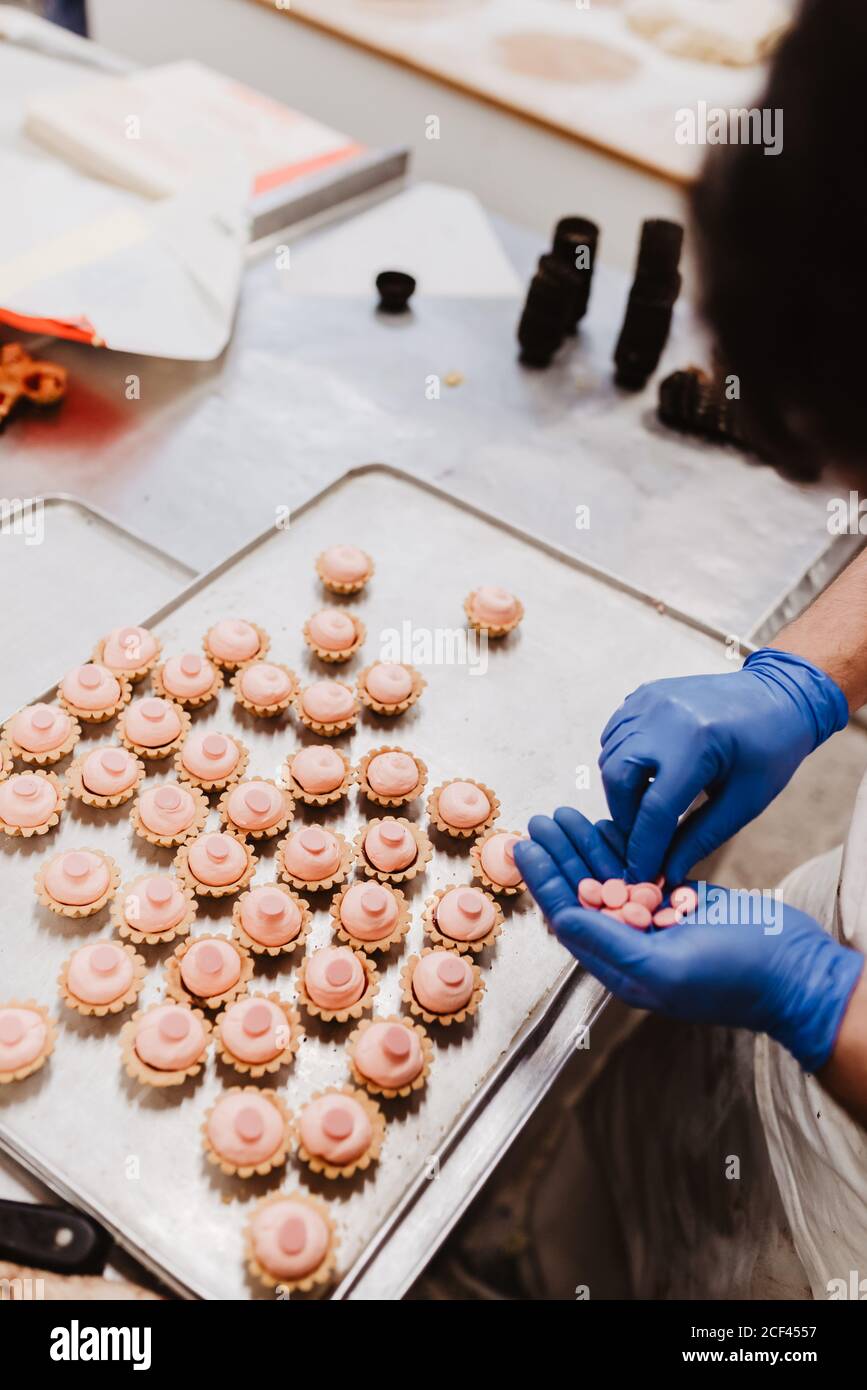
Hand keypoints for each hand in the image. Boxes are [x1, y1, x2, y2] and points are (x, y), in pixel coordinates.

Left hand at [514, 808, 862, 1072]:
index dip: (545, 882)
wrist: (796, 971)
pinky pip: (640, 869)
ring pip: (610, 877)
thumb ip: (610, 944)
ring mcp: (656, 921)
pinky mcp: (680, 901)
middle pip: (584, 891)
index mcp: (621, 966)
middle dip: (560, 855)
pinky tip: (602, 825)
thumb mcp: (666, 968)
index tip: (524, 848)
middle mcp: (632, 943)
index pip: (570, 917)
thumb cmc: (735, 979)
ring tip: (563, 815)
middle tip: (539, 820)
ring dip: (586, 846)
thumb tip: (562, 918)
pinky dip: (621, 846)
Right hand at [598, 647, 847, 883]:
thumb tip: (668, 872)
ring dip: (621, 790)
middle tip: (644, 837)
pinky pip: (615, 735)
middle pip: (618, 779)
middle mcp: (665, 717)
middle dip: (625, 817)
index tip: (639, 875)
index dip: (643, 848)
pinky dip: (621, 760)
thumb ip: (702, 837)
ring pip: (609, 757)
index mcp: (698, 744)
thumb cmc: (771, 750)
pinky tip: (648, 772)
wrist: (778, 695)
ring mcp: (650, 700)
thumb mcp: (745, 801)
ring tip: (649, 805)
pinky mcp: (644, 694)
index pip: (654, 808)